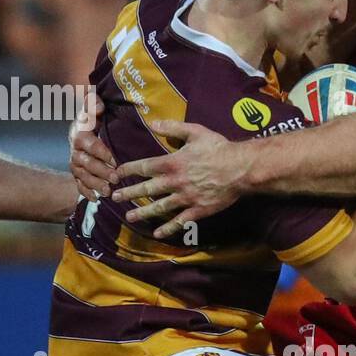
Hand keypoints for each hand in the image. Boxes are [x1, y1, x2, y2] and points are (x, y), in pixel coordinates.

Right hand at [69, 92, 114, 201]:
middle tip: (116, 178)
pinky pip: (78, 185)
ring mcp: (75, 164)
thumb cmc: (93, 118)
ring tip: (109, 192)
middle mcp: (74, 150)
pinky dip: (86, 193)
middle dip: (101, 172)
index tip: (114, 159)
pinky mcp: (77, 174)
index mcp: (79, 134)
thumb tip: (99, 106)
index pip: (88, 144)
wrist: (84, 129)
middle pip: (86, 163)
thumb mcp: (93, 107)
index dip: (100, 152)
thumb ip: (94, 103)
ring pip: (82, 176)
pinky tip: (96, 199)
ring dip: (95, 184)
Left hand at [111, 119, 241, 238]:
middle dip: (128, 193)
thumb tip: (153, 123)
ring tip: (129, 216)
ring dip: (142, 212)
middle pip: (147, 189)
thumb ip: (173, 127)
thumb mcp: (196, 131)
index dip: (128, 169)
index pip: (144, 166)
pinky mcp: (198, 209)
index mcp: (172, 163)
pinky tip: (157, 233)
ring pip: (159, 207)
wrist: (241, 168)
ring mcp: (186, 198)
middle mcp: (175, 182)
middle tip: (113, 197)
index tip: (116, 173)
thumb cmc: (219, 148)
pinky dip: (167, 228)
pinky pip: (180, 221)